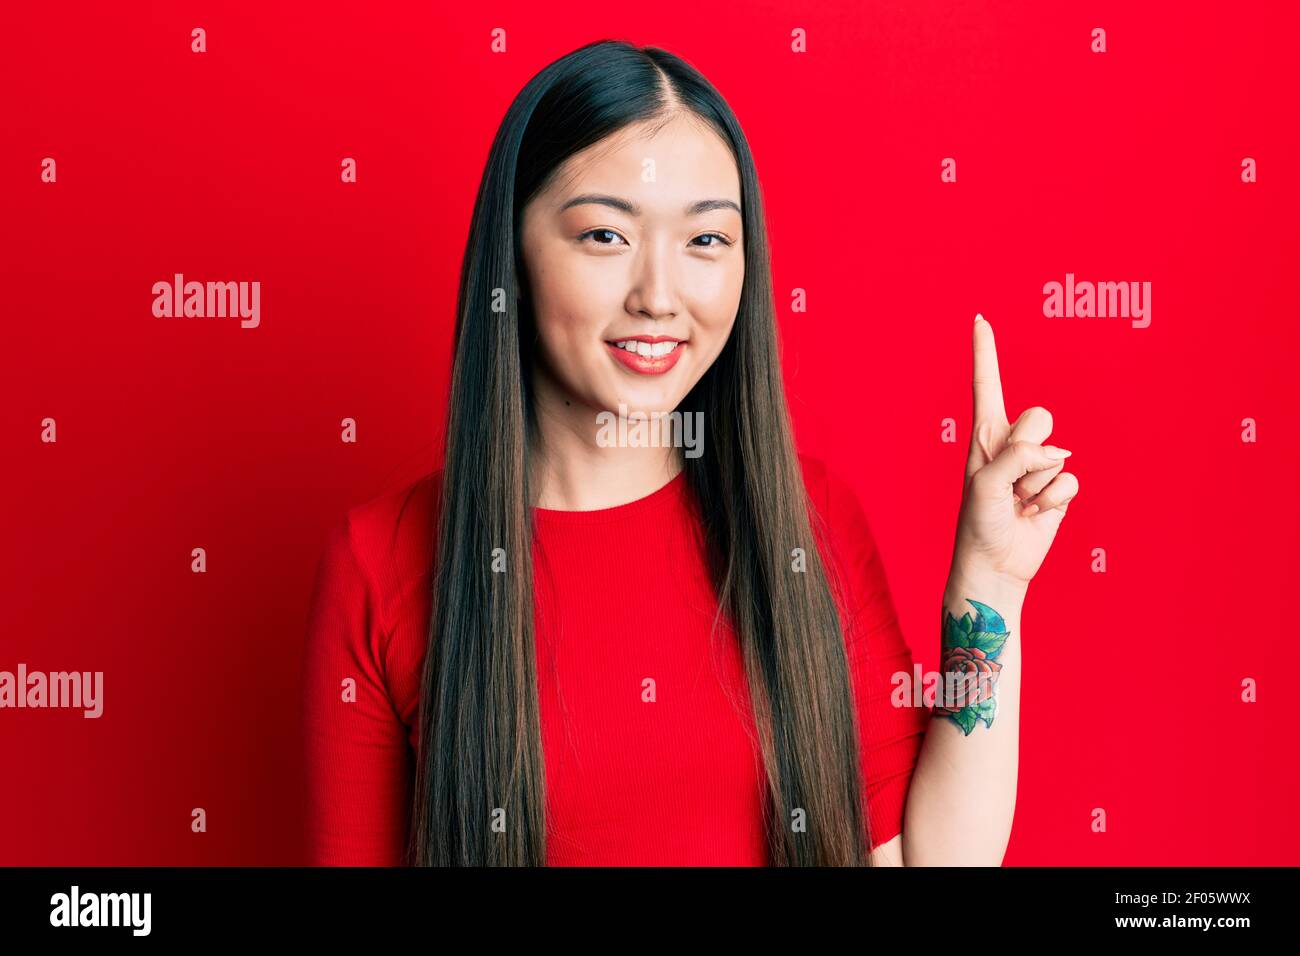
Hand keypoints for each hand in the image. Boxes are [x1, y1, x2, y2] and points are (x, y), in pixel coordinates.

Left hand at [951, 314, 1079, 590]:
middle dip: (1029, 448)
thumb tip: (1056, 454)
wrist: (995, 565)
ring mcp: (1038, 465)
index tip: (979, 318)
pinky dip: (1054, 499)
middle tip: (1009, 483)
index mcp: (986, 436)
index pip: (987, 386)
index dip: (985, 352)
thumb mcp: (985, 483)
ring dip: (1037, 482)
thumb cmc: (978, 523)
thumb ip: (1017, 456)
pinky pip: (1071, 478)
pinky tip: (1035, 513)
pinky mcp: (1058, 487)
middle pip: (1040, 416)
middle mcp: (1012, 445)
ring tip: (1018, 503)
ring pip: (1058, 451)